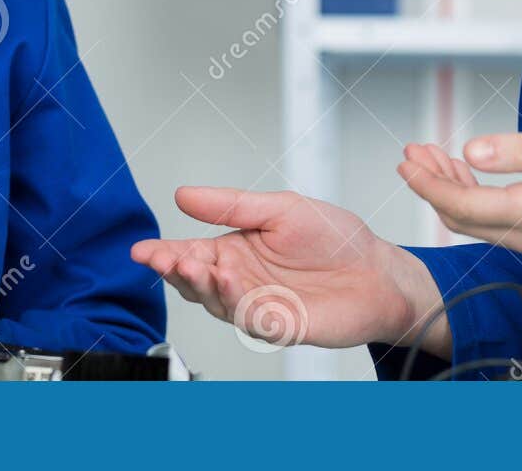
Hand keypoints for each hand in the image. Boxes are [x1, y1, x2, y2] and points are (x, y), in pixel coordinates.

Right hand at [131, 186, 448, 351]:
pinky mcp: (282, 327)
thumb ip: (232, 204)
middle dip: (176, 272)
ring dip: (202, 286)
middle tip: (165, 259)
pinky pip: (252, 320)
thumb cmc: (334, 239)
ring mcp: (260, 306)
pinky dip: (237, 304)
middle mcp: (241, 281)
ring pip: (218, 303)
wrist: (379, 270)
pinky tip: (229, 284)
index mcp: (235, 250)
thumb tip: (184, 195)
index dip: (164, 253)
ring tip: (193, 267)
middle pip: (196, 282)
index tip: (142, 250)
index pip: (190, 252)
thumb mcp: (280, 207)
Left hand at [397, 123, 521, 262]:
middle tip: (414, 153)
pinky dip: (478, 201)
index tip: (407, 160)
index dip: (428, 184)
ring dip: (454, 193)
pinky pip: (501, 227)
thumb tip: (471, 152)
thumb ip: (520, 150)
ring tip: (435, 158)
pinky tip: (472, 175)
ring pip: (481, 225)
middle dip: (433, 186)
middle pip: (464, 220)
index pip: (464, 206)